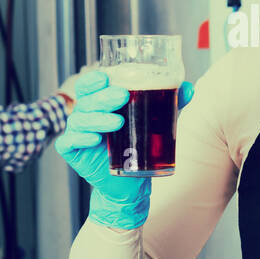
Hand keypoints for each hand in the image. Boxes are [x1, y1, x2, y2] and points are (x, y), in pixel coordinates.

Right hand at [53, 69, 193, 229]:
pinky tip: (95, 139)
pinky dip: (80, 138)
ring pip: (79, 119)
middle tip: (122, 97)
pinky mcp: (72, 151)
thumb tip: (190, 88)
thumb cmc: (138, 146)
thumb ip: (170, 103)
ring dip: (97, 119)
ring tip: (118, 122)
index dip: (94, 79)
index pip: (90, 85)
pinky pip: (69, 142)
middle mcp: (85, 114)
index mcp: (99, 103)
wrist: (131, 182)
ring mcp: (77, 132)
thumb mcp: (155, 122)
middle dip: (103, 97)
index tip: (106, 76)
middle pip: (87, 100)